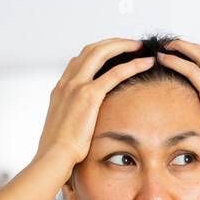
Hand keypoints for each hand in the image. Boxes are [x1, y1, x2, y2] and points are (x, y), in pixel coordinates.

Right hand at [35, 38, 155, 170]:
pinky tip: (146, 62)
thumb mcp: (62, 128)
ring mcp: (76, 86)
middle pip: (91, 49)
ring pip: (102, 52)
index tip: (113, 53)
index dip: (98, 52)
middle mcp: (67, 82)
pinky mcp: (89, 96)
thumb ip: (71, 118)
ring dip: (123, 46)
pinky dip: (133, 64)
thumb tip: (80, 124)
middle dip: (113, 43)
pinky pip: (116, 72)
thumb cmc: (58, 151)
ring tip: (139, 47)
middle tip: (130, 44)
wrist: (53, 157)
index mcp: (60, 89)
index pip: (79, 59)